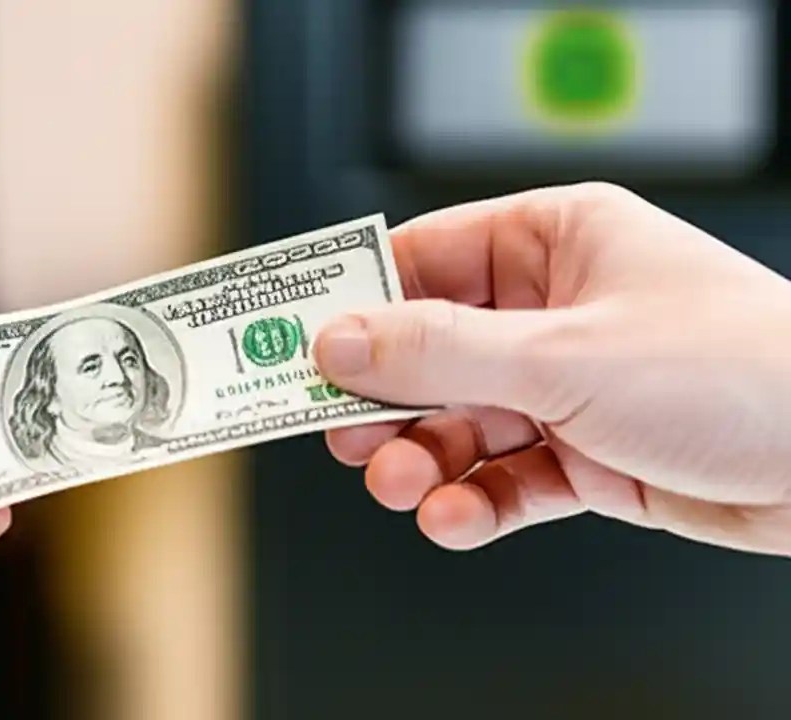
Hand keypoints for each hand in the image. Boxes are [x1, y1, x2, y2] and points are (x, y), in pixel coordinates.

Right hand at [313, 182, 790, 556]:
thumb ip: (439, 350)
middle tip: (337, 426)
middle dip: (383, 396)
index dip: (356, 301)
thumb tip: (339, 339)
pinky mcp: (585, 453)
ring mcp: (568, 385)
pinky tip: (454, 515)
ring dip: (419, 456)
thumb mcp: (564, 353)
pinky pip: (503, 476)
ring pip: (458, 420)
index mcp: (553, 243)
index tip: (296, 339)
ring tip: (397, 482)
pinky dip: (472, 501)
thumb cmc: (740, 371)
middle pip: (429, 349)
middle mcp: (554, 310)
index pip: (424, 259)